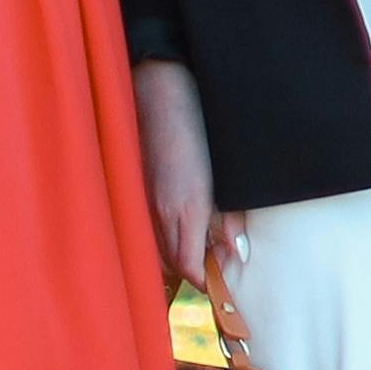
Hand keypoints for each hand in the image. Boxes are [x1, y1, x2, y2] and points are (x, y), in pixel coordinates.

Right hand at [132, 63, 229, 297]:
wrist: (158, 90)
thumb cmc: (196, 127)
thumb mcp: (221, 175)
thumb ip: (228, 214)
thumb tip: (236, 251)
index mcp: (188, 206)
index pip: (191, 267)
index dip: (206, 279)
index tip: (222, 278)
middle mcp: (162, 210)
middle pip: (174, 264)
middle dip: (193, 271)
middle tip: (214, 266)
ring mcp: (145, 202)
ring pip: (158, 249)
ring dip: (176, 256)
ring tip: (196, 251)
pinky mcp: (134, 192)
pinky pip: (145, 231)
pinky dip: (161, 239)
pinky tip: (172, 231)